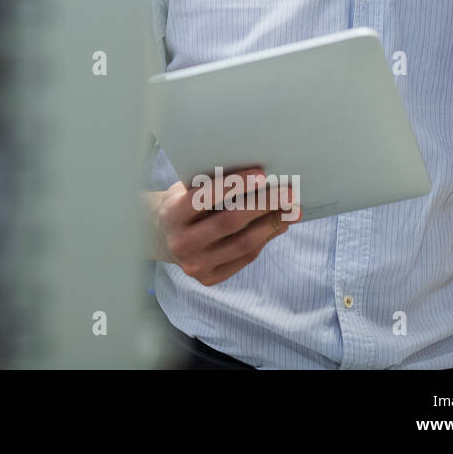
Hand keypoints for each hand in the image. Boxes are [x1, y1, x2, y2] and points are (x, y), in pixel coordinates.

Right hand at [144, 166, 300, 285]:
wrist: (160, 237)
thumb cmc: (181, 204)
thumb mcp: (186, 189)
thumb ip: (212, 185)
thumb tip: (259, 179)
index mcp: (171, 214)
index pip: (204, 198)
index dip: (234, 186)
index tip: (261, 174)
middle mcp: (181, 243)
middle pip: (229, 223)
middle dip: (263, 205)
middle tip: (288, 193)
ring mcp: (195, 265)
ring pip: (243, 244)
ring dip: (272, 225)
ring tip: (292, 211)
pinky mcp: (209, 278)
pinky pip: (245, 258)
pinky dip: (264, 240)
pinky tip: (277, 226)